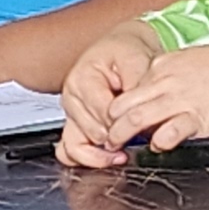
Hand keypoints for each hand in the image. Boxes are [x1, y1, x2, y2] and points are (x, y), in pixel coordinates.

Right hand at [58, 31, 158, 165]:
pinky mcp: (75, 126)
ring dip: (100, 155)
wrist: (123, 49)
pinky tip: (107, 159)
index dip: (123, 123)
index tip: (139, 127)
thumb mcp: (136, 59)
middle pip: (92, 132)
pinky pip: (69, 152)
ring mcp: (71, 114)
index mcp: (82, 79)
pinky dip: (86, 160)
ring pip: (76, 147)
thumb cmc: (126, 52)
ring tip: (122, 155)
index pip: (102, 113)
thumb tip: (139, 112)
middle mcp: (72, 98)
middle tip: (136, 139)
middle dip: (116, 139)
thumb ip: (137, 84)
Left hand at [103, 41, 208, 157]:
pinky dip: (157, 141)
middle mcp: (167, 81)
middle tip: (107, 138)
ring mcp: (181, 99)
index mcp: (165, 65)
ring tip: (117, 147)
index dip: (119, 108)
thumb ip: (173, 76)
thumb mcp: (194, 61)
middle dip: (109, 124)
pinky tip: (157, 146)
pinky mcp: (198, 116)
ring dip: (121, 135)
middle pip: (123, 104)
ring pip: (135, 118)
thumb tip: (160, 94)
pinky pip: (169, 131)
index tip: (115, 120)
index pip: (129, 88)